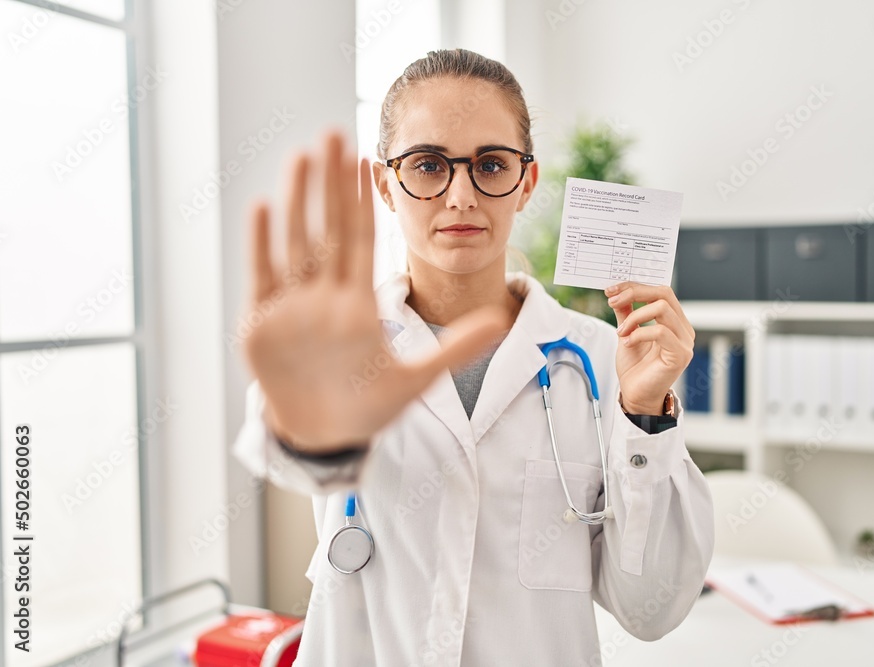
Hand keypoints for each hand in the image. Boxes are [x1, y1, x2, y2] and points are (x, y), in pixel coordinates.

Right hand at [241, 131, 507, 453]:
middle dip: (330, 184)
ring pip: (295, 242)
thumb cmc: (367, 407)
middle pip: (328, 229)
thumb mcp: (417, 379)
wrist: (323, 438)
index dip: (362, 202)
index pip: (361, 239)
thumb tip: (501, 321)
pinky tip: (264, 207)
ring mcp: (293, 307)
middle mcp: (325, 295)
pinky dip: (262, 244)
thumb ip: (457, 348)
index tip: (366, 159)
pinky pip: (263, 275)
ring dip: (298, 201)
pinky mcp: (263, 323)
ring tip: (301, 158)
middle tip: (332, 135)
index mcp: (358, 302)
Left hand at [605, 281, 694, 414]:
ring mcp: (684, 342)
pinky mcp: (680, 355)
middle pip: (664, 294)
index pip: (660, 291)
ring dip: (634, 317)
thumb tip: (618, 292)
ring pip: (662, 309)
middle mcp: (683, 329)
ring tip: (621, 331)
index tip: (611, 290)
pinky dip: (639, 333)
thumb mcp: (626, 332)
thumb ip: (626, 312)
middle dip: (634, 293)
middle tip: (612, 301)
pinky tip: (627, 343)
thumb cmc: (635, 368)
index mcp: (674, 321)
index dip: (635, 286)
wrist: (636, 395)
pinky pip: (660, 332)